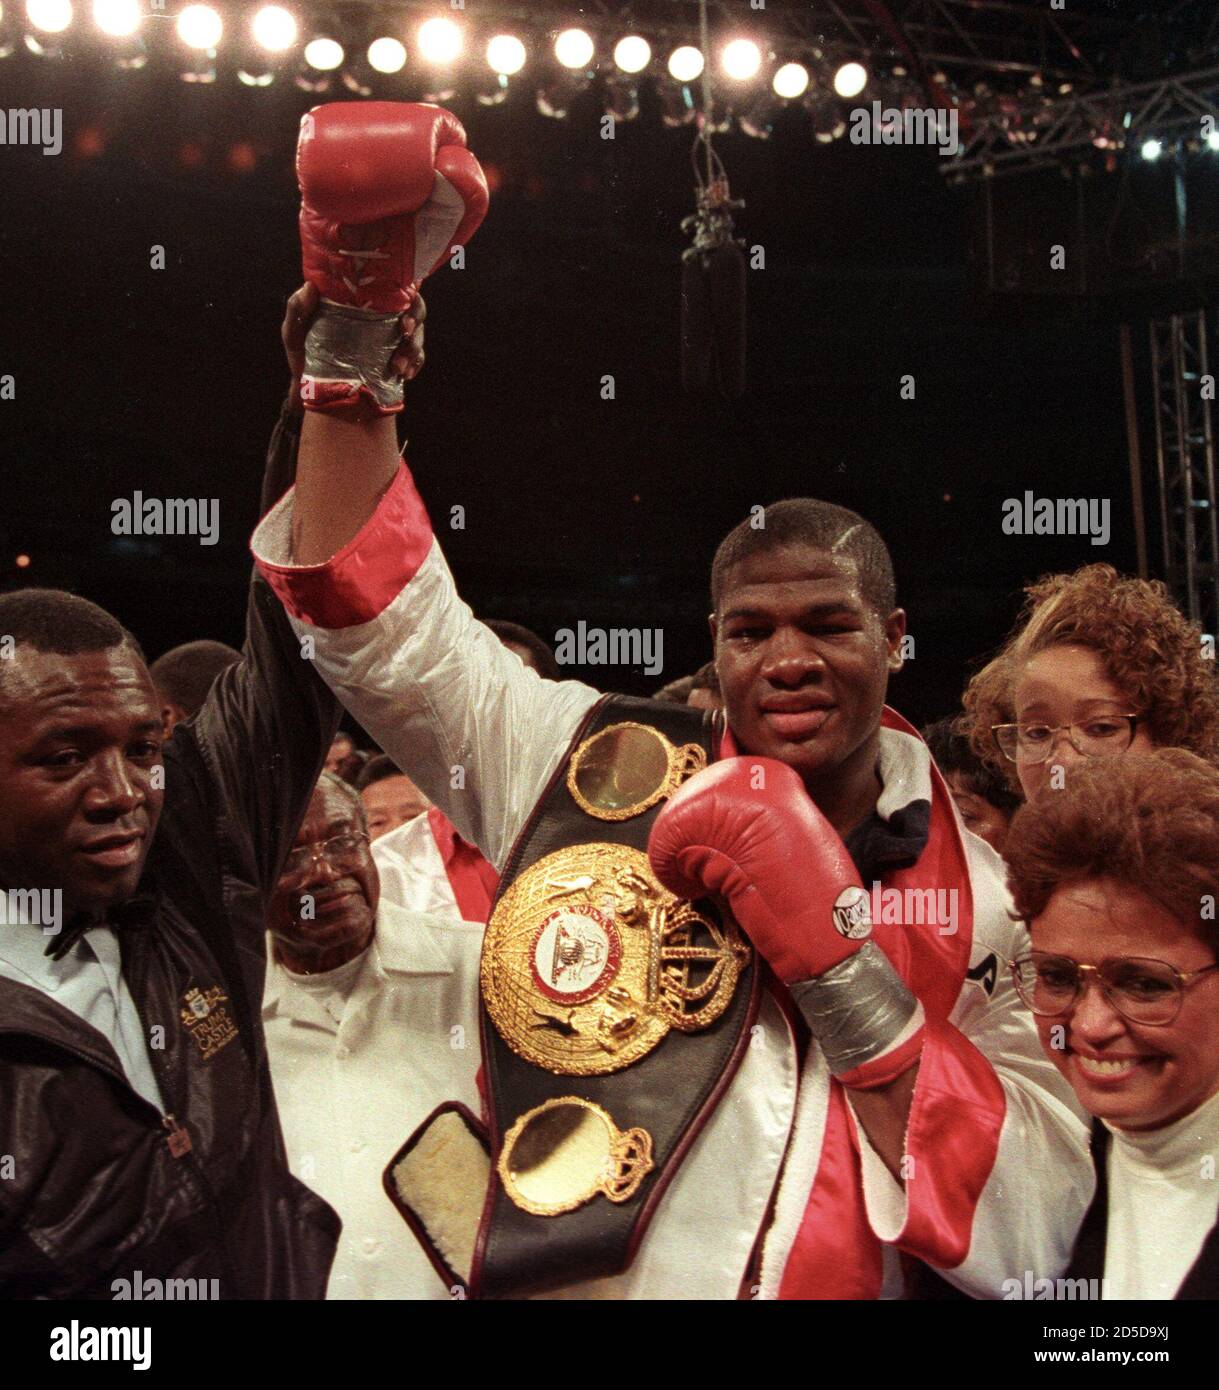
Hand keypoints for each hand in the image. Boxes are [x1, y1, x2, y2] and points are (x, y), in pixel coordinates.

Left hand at [281, 282, 426, 405]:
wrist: (311, 392)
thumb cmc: (303, 356)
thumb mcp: (293, 332)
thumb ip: (297, 310)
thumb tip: (310, 287)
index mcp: (362, 302)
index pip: (392, 288)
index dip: (406, 295)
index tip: (401, 312)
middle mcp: (380, 317)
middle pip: (414, 309)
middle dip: (416, 322)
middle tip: (405, 334)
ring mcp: (390, 340)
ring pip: (416, 337)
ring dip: (414, 350)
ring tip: (399, 367)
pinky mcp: (395, 361)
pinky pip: (415, 360)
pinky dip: (414, 366)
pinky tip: (405, 375)